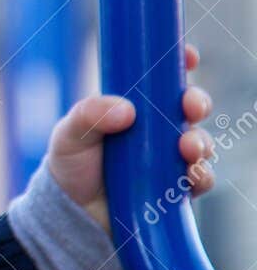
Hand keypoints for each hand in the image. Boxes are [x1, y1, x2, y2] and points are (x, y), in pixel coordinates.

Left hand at [46, 41, 215, 234]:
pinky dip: (201, 175)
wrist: (71, 213)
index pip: (162, 78)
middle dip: (197, 102)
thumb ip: (89, 114)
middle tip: (190, 107)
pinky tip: (191, 174)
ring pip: (200, 142)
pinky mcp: (176, 188)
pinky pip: (200, 179)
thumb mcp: (69, 134)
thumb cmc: (70, 165)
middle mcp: (157, 128)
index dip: (179, 62)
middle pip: (189, 107)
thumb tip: (127, 110)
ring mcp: (169, 158)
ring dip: (200, 142)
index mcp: (133, 106)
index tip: (187, 56)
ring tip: (186, 148)